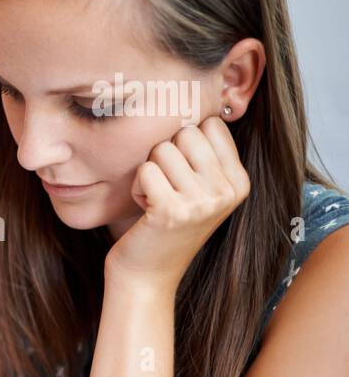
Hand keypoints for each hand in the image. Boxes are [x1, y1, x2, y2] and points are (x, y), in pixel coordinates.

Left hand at [105, 116, 249, 291]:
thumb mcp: (197, 189)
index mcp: (239, 181)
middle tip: (165, 190)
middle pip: (185, 132)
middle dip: (164, 156)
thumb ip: (203, 152)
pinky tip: (146, 211)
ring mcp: (203, 202)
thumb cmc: (163, 226)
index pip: (210, 125)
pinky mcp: (173, 211)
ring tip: (156, 202)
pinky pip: (145, 170)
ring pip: (162, 149)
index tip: (181, 176)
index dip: (183, 144)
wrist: (147, 277)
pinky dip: (137, 187)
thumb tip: (198, 99)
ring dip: (148, 174)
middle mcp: (228, 191)